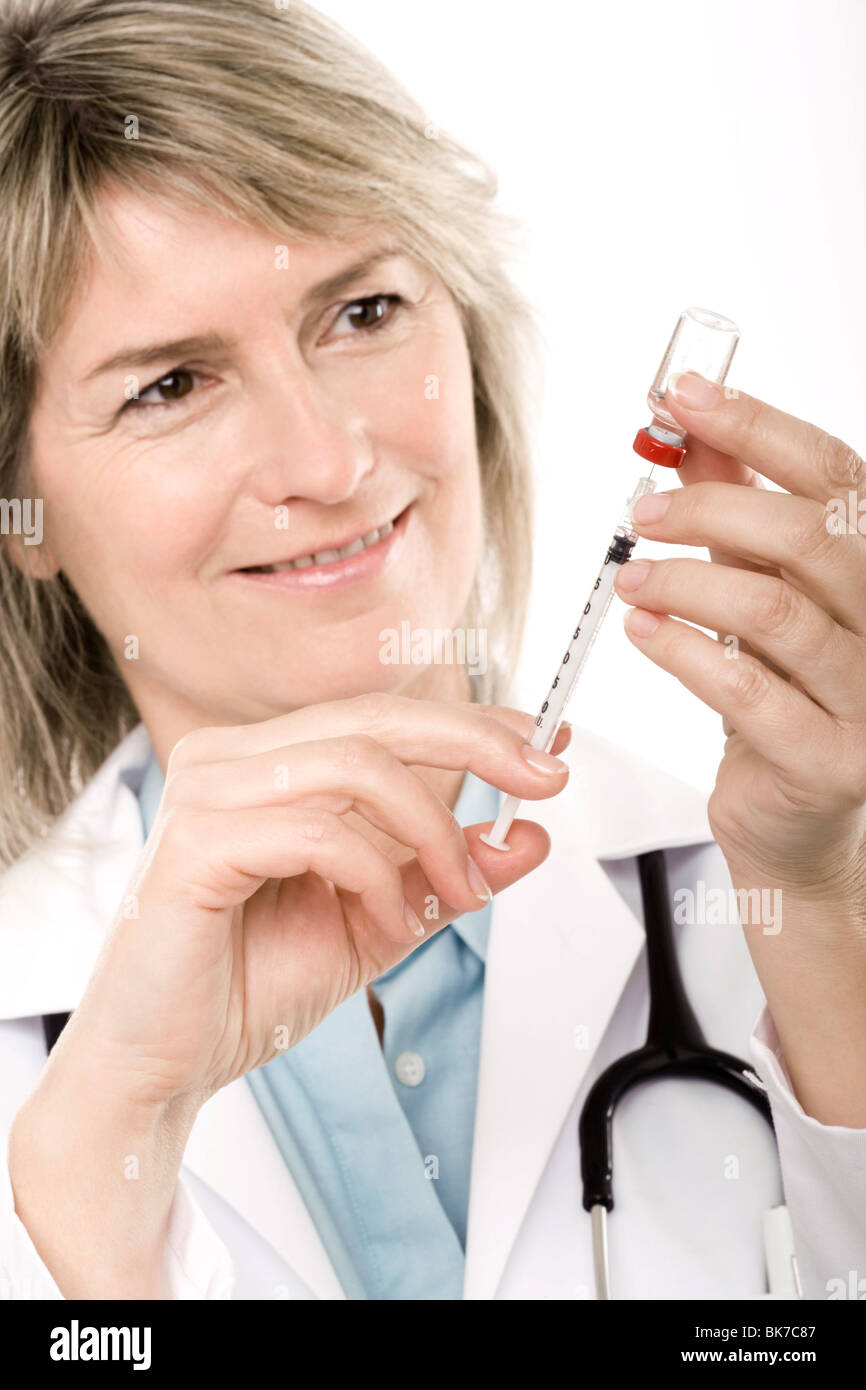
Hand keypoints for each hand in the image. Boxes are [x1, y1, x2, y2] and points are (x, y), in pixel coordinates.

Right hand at [59, 692, 569, 1111]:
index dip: (471, 721)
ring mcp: (206, 792)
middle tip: (544, 779)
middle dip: (477, 743)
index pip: (382, 716)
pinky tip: (383, 921)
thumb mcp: (378, 921)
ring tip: (457, 897)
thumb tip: (527, 837)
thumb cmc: (246, 988)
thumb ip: (443, 875)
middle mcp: (229, 759)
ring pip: (358, 765)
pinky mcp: (196, 842)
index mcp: (264, 764)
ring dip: (432, 831)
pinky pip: (318, 829)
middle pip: (377, 718)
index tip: (545, 740)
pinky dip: (375, 875)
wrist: (164, 1067)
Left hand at [614, 371, 865, 897]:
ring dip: (684, 579)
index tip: (680, 398)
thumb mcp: (756, 588)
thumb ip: (732, 510)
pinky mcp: (830, 761)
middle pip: (808, 535)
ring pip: (772, 610)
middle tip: (643, 512)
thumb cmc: (779, 695)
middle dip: (710, 507)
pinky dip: (680, 650)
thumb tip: (683, 429)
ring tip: (632, 576)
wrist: (795, 817)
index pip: (835, 476)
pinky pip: (745, 690)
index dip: (756, 426)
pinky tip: (643, 631)